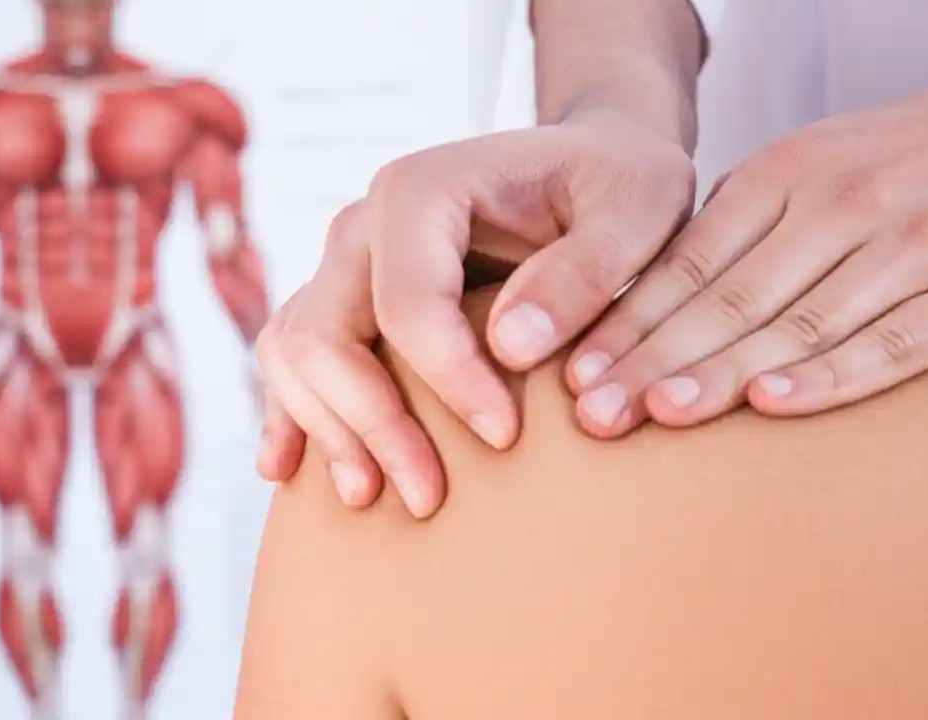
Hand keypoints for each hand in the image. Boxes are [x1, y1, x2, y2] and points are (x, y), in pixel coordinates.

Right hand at [256, 112, 695, 516]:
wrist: (589, 166)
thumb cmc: (618, 186)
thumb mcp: (637, 206)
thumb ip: (584, 270)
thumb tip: (510, 345)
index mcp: (422, 190)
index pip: (408, 302)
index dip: (448, 380)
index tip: (505, 438)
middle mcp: (363, 224)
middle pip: (327, 334)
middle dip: (372, 424)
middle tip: (428, 499)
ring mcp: (344, 264)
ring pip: (294, 351)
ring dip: (324, 428)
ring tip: (367, 498)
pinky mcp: (344, 299)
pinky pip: (289, 355)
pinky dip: (289, 412)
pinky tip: (290, 470)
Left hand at [568, 62, 927, 435]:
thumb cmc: (902, 158)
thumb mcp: (811, 163)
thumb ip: (739, 222)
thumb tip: (652, 295)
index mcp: (788, 173)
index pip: (690, 263)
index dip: (628, 321)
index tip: (577, 370)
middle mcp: (842, 207)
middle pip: (730, 299)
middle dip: (653, 360)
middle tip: (595, 413)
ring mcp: (910, 247)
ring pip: (799, 324)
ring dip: (722, 374)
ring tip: (660, 413)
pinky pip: (893, 344)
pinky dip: (830, 376)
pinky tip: (772, 403)